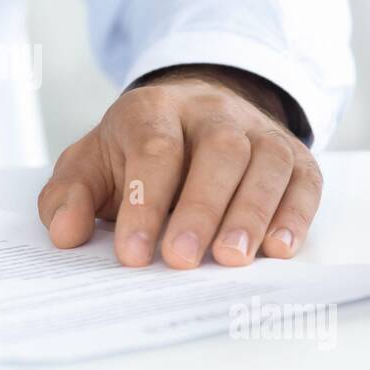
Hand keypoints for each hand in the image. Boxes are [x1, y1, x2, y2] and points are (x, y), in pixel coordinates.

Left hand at [38, 66, 319, 267]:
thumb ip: (69, 197)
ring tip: (232, 259)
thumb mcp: (90, 165)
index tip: (133, 254)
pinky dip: (295, 214)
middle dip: (201, 207)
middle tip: (183, 260)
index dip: (144, 201)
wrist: (192, 115)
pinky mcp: (295, 156)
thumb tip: (65, 232)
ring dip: (252, 212)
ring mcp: (259, 131)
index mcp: (153, 109)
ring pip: (266, 161)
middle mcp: (212, 112)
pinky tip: (278, 249)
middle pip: (218, 150)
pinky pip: (303, 180)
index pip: (154, 148)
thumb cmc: (134, 152)